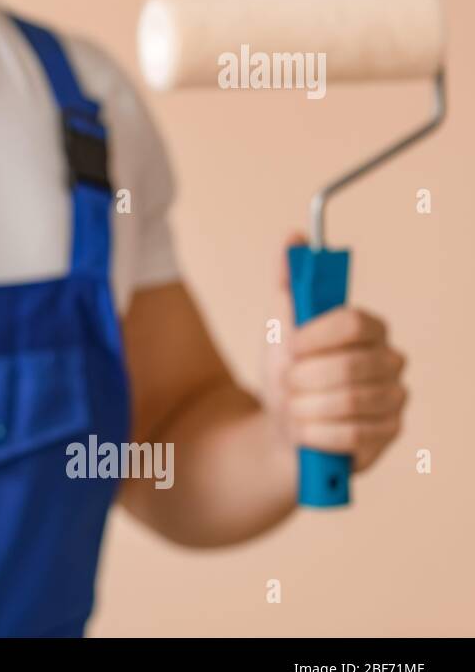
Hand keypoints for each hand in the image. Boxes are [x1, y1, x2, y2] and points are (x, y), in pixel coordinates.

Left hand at [262, 257, 407, 472]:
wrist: (281, 429)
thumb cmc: (286, 374)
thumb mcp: (278, 327)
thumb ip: (287, 282)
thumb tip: (292, 237)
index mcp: (367, 329)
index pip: (353, 322)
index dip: (315, 336)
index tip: (289, 346)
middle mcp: (389, 361)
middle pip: (350, 365)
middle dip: (305, 377)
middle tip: (288, 382)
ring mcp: (393, 399)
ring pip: (349, 401)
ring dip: (306, 406)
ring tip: (295, 406)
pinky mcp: (388, 434)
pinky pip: (352, 434)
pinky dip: (316, 432)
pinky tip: (305, 429)